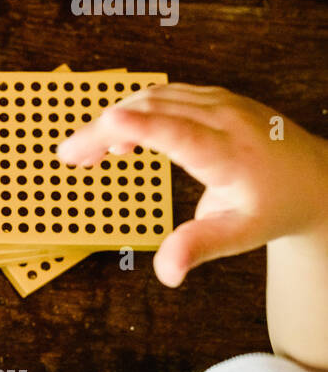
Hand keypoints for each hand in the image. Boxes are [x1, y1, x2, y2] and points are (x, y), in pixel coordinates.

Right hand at [57, 84, 327, 286]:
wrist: (313, 178)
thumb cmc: (273, 208)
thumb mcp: (239, 235)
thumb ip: (198, 248)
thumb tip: (165, 275)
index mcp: (231, 156)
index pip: (182, 135)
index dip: (142, 129)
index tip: (108, 124)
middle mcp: (226, 120)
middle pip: (153, 112)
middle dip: (104, 131)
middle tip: (68, 157)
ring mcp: (220, 102)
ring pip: (153, 98)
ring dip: (114, 120)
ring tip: (84, 152)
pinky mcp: (212, 97)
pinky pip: (163, 96)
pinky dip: (133, 112)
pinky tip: (118, 138)